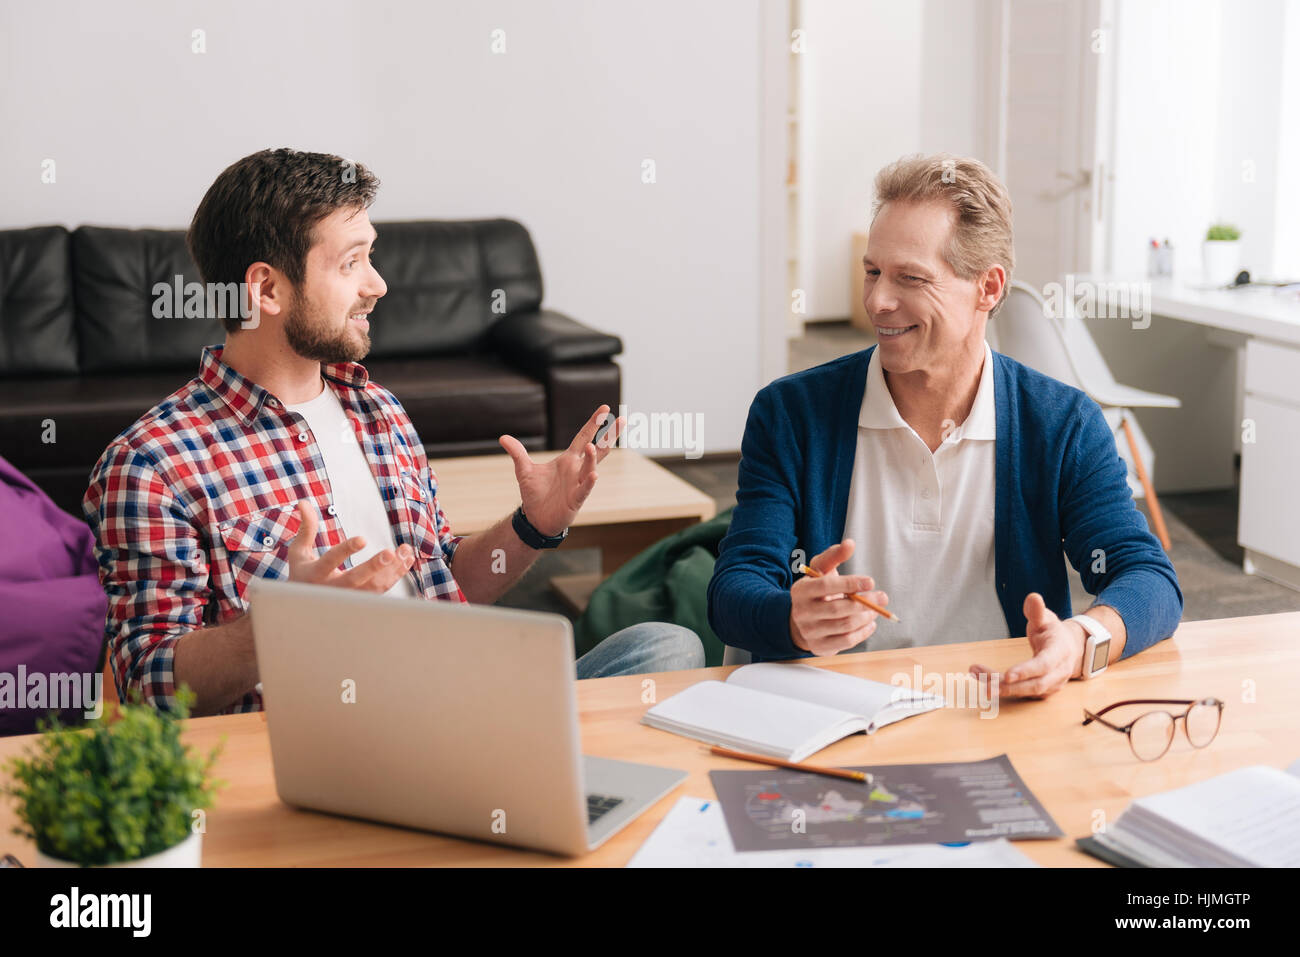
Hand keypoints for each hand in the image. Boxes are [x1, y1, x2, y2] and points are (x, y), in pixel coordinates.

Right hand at [286, 501, 414, 592]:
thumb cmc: (303, 574)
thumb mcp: (299, 552)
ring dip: (392, 569)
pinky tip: (406, 560)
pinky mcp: (362, 602)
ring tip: (405, 550)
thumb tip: (303, 502)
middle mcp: (332, 589)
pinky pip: (381, 590)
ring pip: (372, 587)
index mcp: (315, 575)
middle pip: (355, 579)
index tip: (362, 539)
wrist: (304, 608)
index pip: (330, 561)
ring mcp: (348, 599)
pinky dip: (395, 575)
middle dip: (373, 566)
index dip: (346, 550)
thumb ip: (306, 528)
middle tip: (390, 552)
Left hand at [498, 405, 623, 536]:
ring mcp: (578, 484)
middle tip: (622, 421)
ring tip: (593, 446)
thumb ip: (517, 453)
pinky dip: (589, 482)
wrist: (535, 518)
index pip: (583, 437)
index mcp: (568, 459)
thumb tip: (503, 437)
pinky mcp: (576, 499)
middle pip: (598, 449)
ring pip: (590, 468)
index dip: (593, 423)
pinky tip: (594, 475)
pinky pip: (584, 489)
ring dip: (592, 459)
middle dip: (609, 436)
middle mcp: (577, 469)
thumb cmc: (534, 494)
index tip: (604, 408)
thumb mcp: (523, 470)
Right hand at [789, 539, 888, 655]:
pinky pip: (847, 641)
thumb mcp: (821, 571)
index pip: (826, 585)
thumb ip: (834, 556)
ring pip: (845, 626)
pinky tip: (870, 623)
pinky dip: (863, 632)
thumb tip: (850, 544)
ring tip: (875, 610)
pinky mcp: (820, 647)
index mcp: (801, 590)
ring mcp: (810, 631)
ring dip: (866, 617)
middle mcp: (802, 612)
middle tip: (882, 597)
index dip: (850, 583)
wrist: (802, 619)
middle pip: (838, 609)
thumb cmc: (816, 591)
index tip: (870, 581)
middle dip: (865, 602)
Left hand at [970, 592, 1085, 698]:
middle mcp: (1058, 673)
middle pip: (1034, 685)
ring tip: (976, 673)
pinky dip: (1000, 687)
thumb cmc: (1054, 633)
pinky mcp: (1041, 692)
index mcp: (1059, 653)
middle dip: (1009, 687)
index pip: (1044, 665)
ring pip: (1024, 691)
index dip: (1026, 671)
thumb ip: (1037, 611)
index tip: (1007, 675)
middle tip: (986, 686)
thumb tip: (1033, 597)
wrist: (1069, 649)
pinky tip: (980, 677)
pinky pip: (1020, 692)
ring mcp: (1051, 685)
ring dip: (1000, 686)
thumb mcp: (1046, 619)